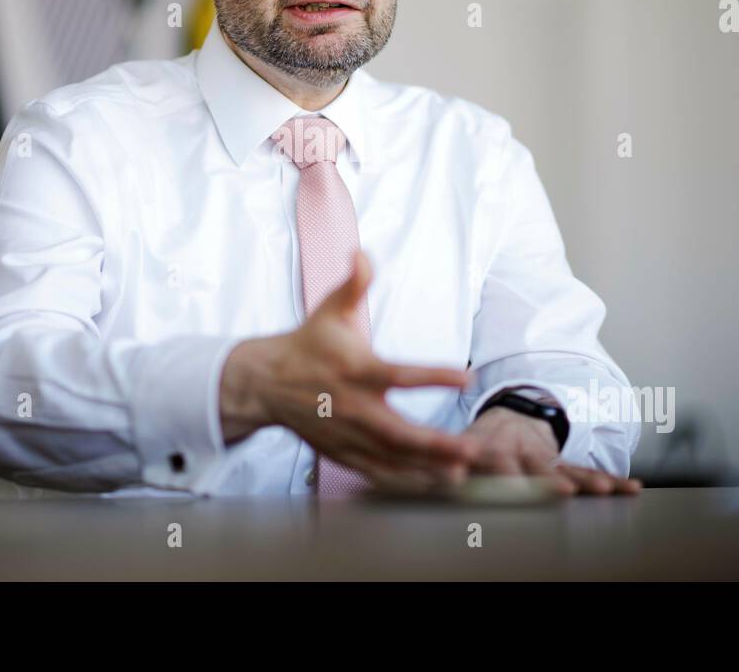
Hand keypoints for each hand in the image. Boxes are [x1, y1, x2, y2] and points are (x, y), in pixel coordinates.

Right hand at [220, 249, 478, 488]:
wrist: (264, 383)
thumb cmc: (306, 344)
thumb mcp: (328, 310)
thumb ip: (353, 284)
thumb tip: (363, 253)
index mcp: (355, 370)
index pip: (399, 375)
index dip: (434, 376)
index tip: (467, 377)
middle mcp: (354, 407)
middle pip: (400, 432)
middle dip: (438, 444)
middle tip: (473, 449)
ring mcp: (348, 436)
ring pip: (393, 459)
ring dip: (429, 468)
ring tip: (463, 472)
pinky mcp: (343, 454)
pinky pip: (379, 474)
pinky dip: (407, 482)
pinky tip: (435, 483)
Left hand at [464, 406, 641, 494]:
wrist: (509, 416)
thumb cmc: (480, 441)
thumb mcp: (464, 445)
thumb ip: (455, 462)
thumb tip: (434, 476)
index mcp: (492, 449)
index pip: (494, 462)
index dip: (496, 471)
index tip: (502, 480)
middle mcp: (521, 453)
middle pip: (534, 468)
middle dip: (545, 480)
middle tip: (561, 489)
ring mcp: (545, 459)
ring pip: (566, 471)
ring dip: (585, 480)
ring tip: (602, 488)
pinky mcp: (563, 465)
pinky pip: (586, 472)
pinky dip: (610, 481)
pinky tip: (631, 488)